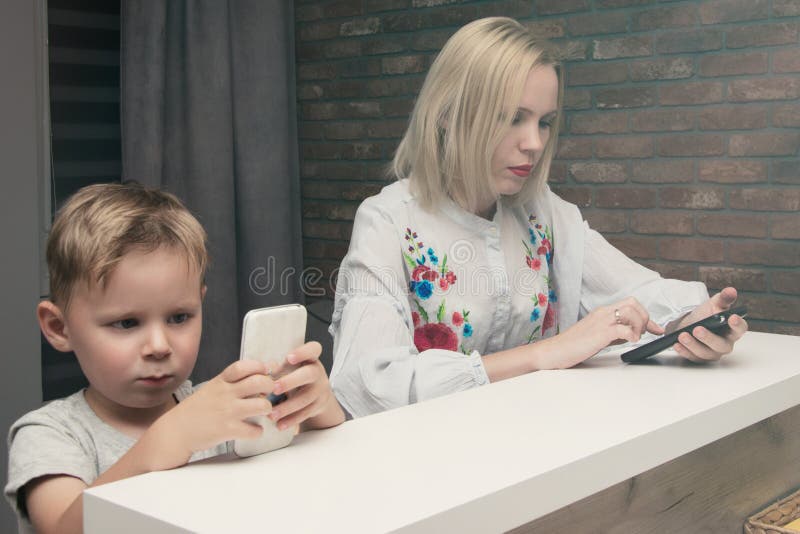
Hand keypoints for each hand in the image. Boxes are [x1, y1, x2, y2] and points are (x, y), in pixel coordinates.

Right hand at [150, 359, 274, 468]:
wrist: (176, 431)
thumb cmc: (197, 409)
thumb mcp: (212, 388)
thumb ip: (234, 380)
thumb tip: (263, 369)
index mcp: (221, 381)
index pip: (243, 366)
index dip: (259, 366)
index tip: (265, 371)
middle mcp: (225, 394)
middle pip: (258, 382)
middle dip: (271, 386)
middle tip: (269, 392)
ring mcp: (227, 412)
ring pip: (261, 406)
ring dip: (267, 409)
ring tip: (263, 412)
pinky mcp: (227, 430)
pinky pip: (254, 430)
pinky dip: (258, 431)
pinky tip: (253, 430)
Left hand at [267, 341, 344, 430]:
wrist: (315, 394)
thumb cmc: (294, 375)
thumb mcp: (288, 368)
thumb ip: (276, 368)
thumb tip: (260, 372)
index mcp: (310, 358)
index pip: (313, 349)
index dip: (303, 352)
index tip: (288, 358)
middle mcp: (318, 372)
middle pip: (309, 374)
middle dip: (291, 381)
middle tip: (274, 388)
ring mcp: (321, 389)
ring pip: (306, 398)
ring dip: (287, 407)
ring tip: (271, 414)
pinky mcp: (319, 405)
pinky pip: (306, 413)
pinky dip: (292, 420)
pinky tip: (280, 424)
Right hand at [539, 297, 663, 368]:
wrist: (554, 351)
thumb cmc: (573, 345)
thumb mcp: (597, 335)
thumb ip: (613, 332)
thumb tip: (630, 334)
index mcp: (602, 312)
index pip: (630, 304)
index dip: (647, 316)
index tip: (656, 329)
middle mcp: (603, 313)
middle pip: (633, 303)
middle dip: (645, 317)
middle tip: (645, 333)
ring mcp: (601, 322)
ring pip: (630, 312)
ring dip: (639, 325)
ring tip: (635, 338)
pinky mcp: (599, 334)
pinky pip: (623, 329)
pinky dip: (632, 335)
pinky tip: (630, 342)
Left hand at [670, 287, 747, 362]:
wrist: (690, 323)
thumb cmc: (707, 315)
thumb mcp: (714, 304)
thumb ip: (724, 298)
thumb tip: (731, 290)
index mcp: (732, 330)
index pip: (740, 329)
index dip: (738, 324)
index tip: (732, 318)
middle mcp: (725, 344)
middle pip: (721, 345)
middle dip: (709, 338)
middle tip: (697, 329)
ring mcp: (712, 353)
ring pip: (705, 353)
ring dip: (693, 345)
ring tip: (682, 335)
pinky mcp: (699, 358)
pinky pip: (692, 357)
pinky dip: (684, 351)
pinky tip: (676, 344)